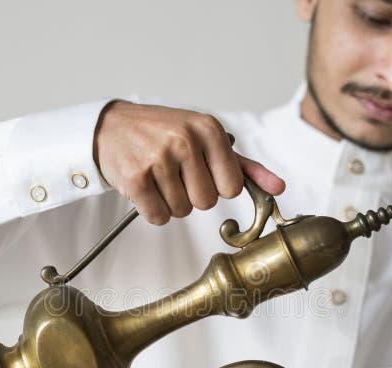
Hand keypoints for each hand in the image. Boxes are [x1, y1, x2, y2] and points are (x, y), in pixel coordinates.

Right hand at [94, 101, 285, 224]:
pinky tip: (146, 187)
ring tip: (158, 178)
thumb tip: (278, 188)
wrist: (113, 127)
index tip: (200, 172)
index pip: (231, 187)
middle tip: (175, 175)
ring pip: (182, 211)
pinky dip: (153, 210)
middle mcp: (185, 140)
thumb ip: (244, 167)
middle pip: (207, 202)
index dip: (216, 187)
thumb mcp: (206, 141)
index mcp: (208, 129)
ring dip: (171, 202)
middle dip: (192, 196)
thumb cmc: (164, 134)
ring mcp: (159, 158)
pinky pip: (159, 216)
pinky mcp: (136, 178)